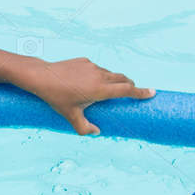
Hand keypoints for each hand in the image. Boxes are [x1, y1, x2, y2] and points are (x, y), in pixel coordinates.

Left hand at [25, 57, 153, 135]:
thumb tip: (96, 132)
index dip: (141, 92)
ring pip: (110, 73)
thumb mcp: (70, 116)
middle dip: (130, 86)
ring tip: (107, 91)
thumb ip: (84, 127)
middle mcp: (100, 76)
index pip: (127, 90)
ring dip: (114, 81)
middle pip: (123, 79)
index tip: (152, 92)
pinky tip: (88, 83)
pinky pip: (97, 69)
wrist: (42, 77)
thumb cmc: (57, 97)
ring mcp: (93, 67)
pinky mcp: (85, 61)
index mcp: (100, 90)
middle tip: (132, 92)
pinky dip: (99, 75)